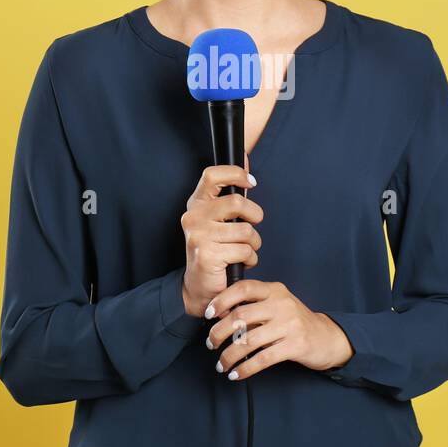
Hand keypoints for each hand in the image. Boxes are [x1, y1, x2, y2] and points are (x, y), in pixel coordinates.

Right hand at [179, 155, 262, 318]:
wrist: (199, 286)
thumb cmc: (214, 249)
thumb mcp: (219, 219)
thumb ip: (230, 192)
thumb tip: (245, 159)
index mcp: (196, 204)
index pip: (212, 175)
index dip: (235, 174)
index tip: (250, 183)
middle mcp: (193, 217)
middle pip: (235, 203)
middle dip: (254, 216)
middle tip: (254, 226)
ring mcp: (199, 236)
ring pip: (245, 230)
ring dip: (253, 243)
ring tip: (245, 250)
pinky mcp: (207, 254)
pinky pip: (244, 250)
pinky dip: (250, 258)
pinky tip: (240, 262)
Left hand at [203, 279, 354, 380]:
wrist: (327, 337)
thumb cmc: (296, 322)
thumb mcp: (278, 305)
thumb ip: (255, 306)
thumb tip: (221, 314)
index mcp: (275, 290)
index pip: (243, 288)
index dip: (222, 300)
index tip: (208, 314)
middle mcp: (281, 304)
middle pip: (240, 317)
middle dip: (219, 332)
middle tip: (211, 343)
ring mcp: (289, 325)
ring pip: (248, 341)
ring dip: (229, 355)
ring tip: (221, 364)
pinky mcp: (295, 346)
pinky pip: (262, 359)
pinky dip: (245, 368)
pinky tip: (236, 373)